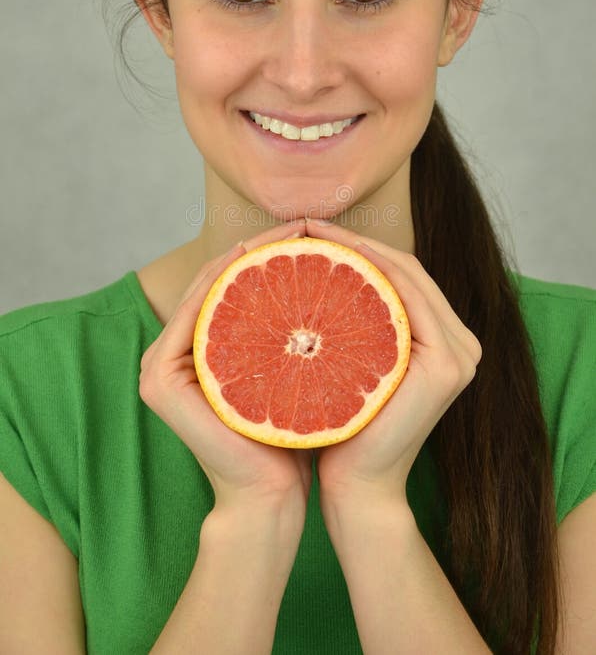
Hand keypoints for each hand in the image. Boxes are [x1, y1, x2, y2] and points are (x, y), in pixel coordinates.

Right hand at [139, 220, 311, 511]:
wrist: (270, 500)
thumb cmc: (291, 440)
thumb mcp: (292, 374)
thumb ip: (292, 336)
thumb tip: (337, 284)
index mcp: (194, 353)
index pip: (230, 290)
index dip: (266, 256)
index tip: (312, 233)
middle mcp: (168, 355)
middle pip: (216, 284)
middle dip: (258, 249)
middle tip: (302, 224)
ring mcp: (158, 367)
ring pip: (206, 292)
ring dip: (245, 258)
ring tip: (291, 234)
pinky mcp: (160, 380)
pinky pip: (196, 316)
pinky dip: (228, 286)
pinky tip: (265, 264)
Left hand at [304, 220, 480, 509]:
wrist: (359, 489)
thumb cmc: (347, 430)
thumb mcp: (356, 366)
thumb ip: (359, 327)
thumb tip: (315, 276)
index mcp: (446, 341)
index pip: (403, 276)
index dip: (361, 246)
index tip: (312, 231)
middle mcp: (463, 344)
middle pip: (407, 269)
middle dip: (356, 241)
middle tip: (306, 223)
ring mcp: (460, 354)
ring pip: (407, 276)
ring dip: (360, 248)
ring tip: (312, 233)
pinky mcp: (446, 366)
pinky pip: (407, 299)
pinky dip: (372, 272)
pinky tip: (334, 258)